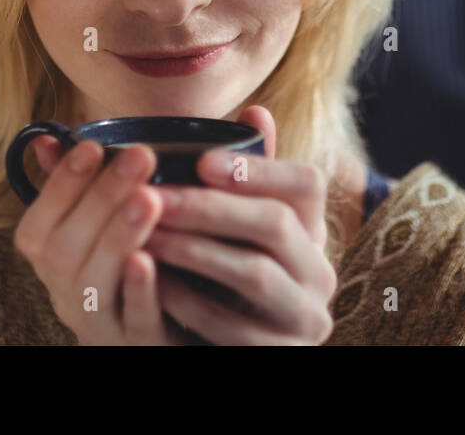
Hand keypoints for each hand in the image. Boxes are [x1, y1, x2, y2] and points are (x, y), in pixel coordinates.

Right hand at [13, 136, 194, 344]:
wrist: (154, 334)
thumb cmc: (124, 268)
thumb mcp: (97, 226)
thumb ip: (76, 186)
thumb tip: (47, 137)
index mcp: (50, 260)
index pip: (39, 222)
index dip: (62, 184)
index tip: (92, 145)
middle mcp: (65, 293)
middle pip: (65, 249)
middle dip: (101, 198)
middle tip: (140, 156)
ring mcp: (98, 323)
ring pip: (94, 284)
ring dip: (117, 238)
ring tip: (148, 198)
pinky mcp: (136, 345)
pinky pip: (134, 321)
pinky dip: (139, 290)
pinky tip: (149, 260)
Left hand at [143, 106, 338, 344]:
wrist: (229, 351)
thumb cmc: (227, 276)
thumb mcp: (239, 225)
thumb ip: (244, 174)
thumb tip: (255, 108)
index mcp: (312, 229)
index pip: (307, 183)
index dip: (259, 169)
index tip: (203, 160)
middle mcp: (319, 271)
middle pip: (276, 224)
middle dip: (210, 208)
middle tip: (153, 195)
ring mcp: (306, 317)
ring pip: (255, 274)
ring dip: (195, 252)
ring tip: (144, 235)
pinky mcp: (282, 355)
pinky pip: (236, 329)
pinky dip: (192, 306)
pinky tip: (155, 287)